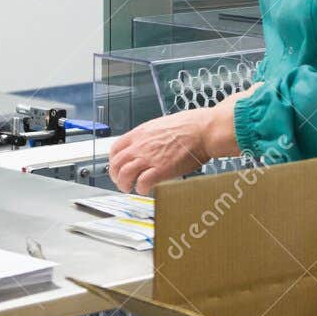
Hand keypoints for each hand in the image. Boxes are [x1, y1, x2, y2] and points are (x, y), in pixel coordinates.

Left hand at [108, 92, 246, 194]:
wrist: (203, 130)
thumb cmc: (189, 126)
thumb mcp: (162, 125)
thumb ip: (151, 137)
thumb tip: (150, 145)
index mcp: (140, 133)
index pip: (115, 148)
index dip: (113, 160)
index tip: (117, 166)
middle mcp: (140, 145)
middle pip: (116, 163)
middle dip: (115, 176)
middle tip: (121, 182)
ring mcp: (149, 158)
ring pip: (124, 174)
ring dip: (124, 184)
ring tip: (129, 189)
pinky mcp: (160, 170)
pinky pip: (142, 183)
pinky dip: (141, 189)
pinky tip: (145, 190)